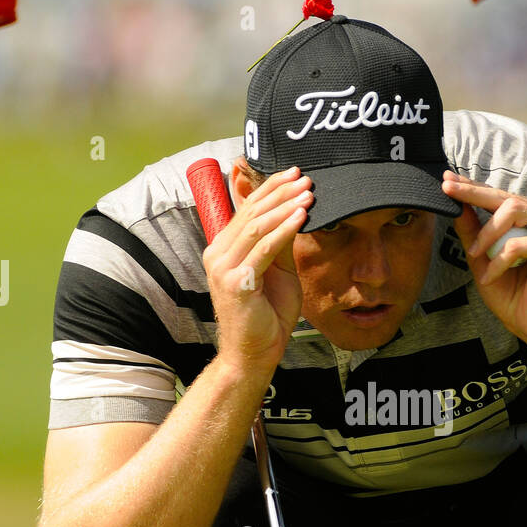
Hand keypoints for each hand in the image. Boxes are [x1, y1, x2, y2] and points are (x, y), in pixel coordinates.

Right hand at [203, 168, 313, 373]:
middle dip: (280, 192)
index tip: (295, 173)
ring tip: (308, 194)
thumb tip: (295, 210)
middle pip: (250, 212)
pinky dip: (283, 231)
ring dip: (285, 207)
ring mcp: (223, 268)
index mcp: (224, 248)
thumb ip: (281, 243)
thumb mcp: (279, 271)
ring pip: (256, 227)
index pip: (247, 209)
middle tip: (305, 178)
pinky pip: (263, 250)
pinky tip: (301, 218)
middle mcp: (218, 254)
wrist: (255, 353)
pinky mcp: (236, 283)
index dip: (271, 188)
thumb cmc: (267, 315)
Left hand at [441, 171, 526, 349]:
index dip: (472, 187)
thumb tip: (456, 206)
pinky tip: (493, 276)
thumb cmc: (511, 294)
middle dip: (473, 192)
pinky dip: (500, 261)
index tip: (447, 181)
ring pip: (512, 210)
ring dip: (487, 234)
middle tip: (449, 190)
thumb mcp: (482, 259)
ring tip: (476, 255)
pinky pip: (518, 243)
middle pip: (504, 195)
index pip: (497, 196)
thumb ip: (472, 232)